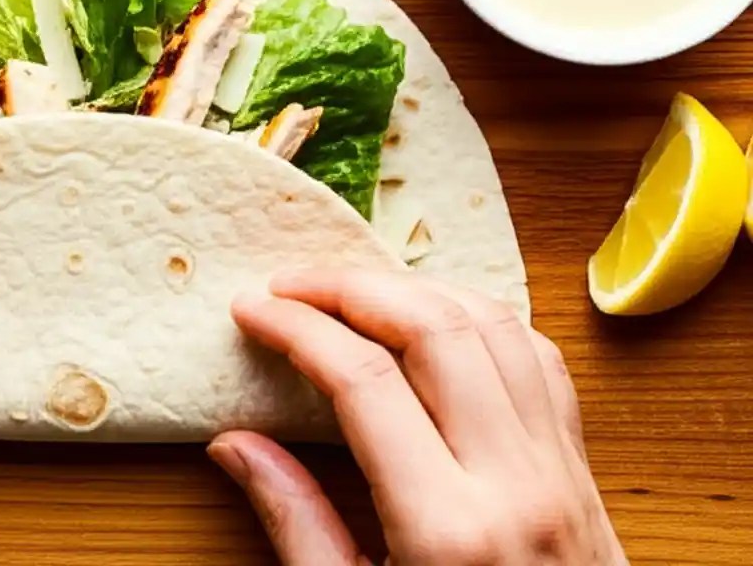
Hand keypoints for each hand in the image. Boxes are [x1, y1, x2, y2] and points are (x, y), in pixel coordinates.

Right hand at [210, 270, 625, 564]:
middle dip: (352, 286)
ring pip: (495, 324)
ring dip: (416, 290)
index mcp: (447, 528)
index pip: (364, 380)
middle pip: (435, 327)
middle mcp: (513, 481)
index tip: (252, 310)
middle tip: (293, 286)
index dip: (297, 329)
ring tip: (354, 293)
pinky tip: (435, 325)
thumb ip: (297, 524)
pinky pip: (537, 356)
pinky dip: (481, 318)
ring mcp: (557, 467)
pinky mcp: (578, 466)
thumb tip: (235, 446)